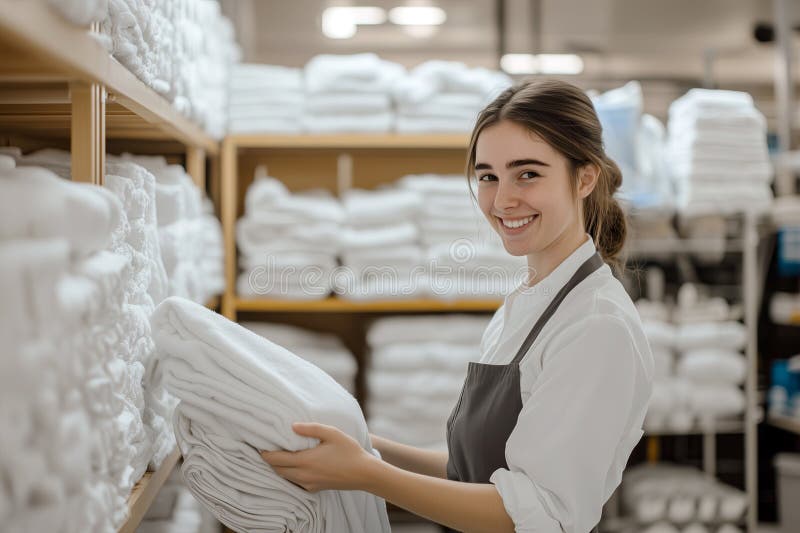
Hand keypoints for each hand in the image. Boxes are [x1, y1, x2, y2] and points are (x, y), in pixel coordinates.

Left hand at [261, 423, 377, 492]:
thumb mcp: (332, 433)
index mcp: (306, 460)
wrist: (364, 473)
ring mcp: (309, 484)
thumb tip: (292, 426)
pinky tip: (293, 465)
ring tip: (277, 455)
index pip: (276, 459)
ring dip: (278, 467)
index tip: (259, 445)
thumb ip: (311, 428)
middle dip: (269, 460)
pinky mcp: (314, 488)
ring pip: (285, 477)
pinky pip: (295, 482)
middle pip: (277, 469)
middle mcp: (304, 475)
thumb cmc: (349, 451)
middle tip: (265, 448)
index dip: (265, 453)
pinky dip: (289, 474)